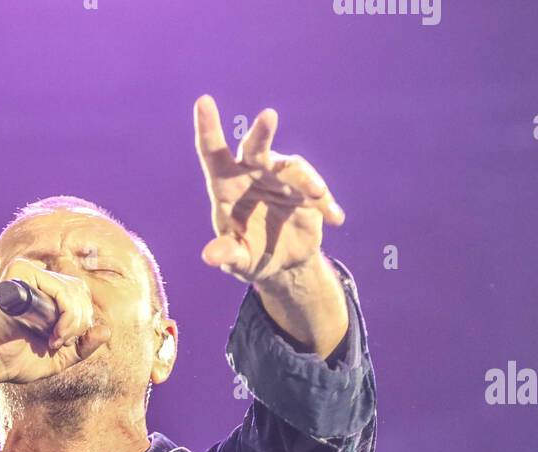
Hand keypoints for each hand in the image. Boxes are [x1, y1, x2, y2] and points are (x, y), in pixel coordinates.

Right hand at [0, 257, 110, 384]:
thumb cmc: (18, 361)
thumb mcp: (61, 357)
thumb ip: (84, 345)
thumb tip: (107, 330)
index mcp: (45, 292)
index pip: (80, 293)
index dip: (83, 319)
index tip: (67, 342)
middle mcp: (37, 278)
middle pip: (80, 289)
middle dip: (80, 321)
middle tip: (61, 342)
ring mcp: (27, 272)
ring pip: (72, 289)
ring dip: (73, 321)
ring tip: (54, 341)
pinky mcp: (19, 272)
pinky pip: (58, 287)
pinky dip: (64, 314)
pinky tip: (51, 334)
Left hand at [193, 94, 344, 283]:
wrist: (284, 264)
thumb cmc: (250, 256)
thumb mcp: (238, 260)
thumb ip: (227, 255)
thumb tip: (210, 256)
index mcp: (226, 187)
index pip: (213, 154)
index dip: (208, 128)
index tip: (203, 101)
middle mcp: (253, 174)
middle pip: (254, 148)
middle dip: (261, 132)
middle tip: (268, 115)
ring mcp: (281, 179)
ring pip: (293, 167)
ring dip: (306, 177)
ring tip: (317, 193)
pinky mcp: (307, 190)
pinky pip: (318, 191)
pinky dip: (326, 204)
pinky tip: (334, 219)